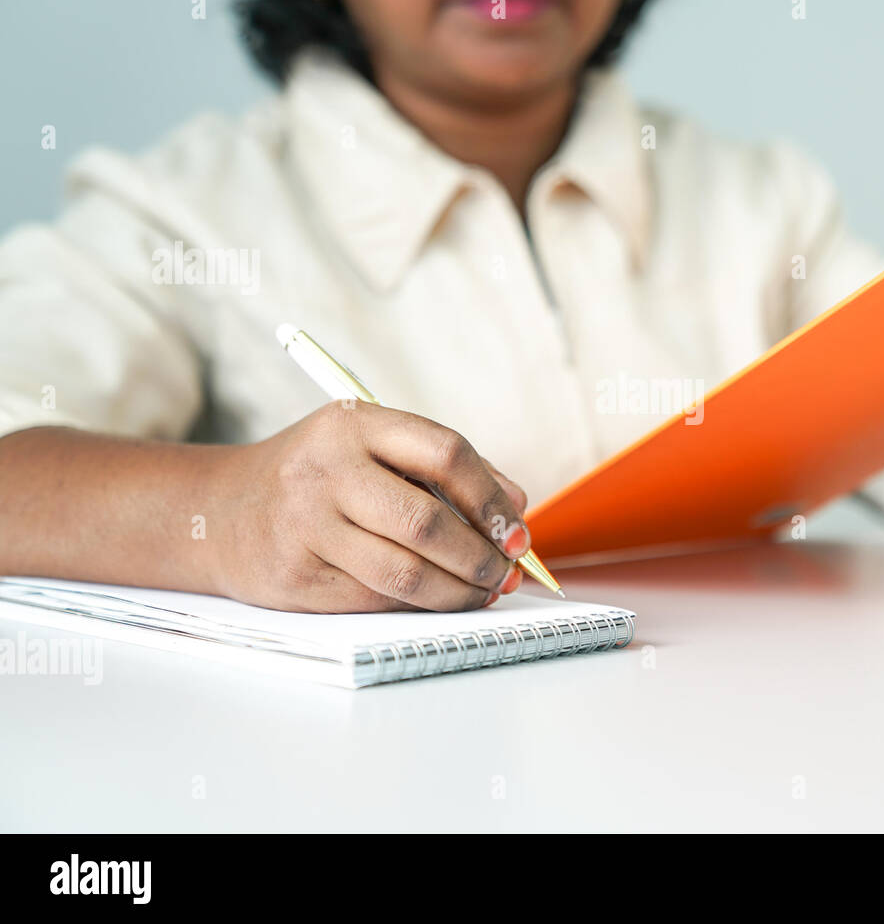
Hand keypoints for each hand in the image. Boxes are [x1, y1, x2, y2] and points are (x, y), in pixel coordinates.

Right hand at [215, 402, 529, 612]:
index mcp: (355, 424)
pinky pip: (377, 600)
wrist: (219, 512)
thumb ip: (445, 469)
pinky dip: (420, 605)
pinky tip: (439, 599)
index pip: (446, 454)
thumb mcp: (372, 447)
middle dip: (481, 556)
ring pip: (406, 574)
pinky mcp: (296, 577)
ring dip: (459, 591)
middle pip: (427, 523)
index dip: (493, 499)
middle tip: (507, 572)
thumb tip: (516, 509)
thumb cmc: (319, 477)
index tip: (519, 531)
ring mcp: (305, 526)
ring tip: (484, 591)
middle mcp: (326, 471)